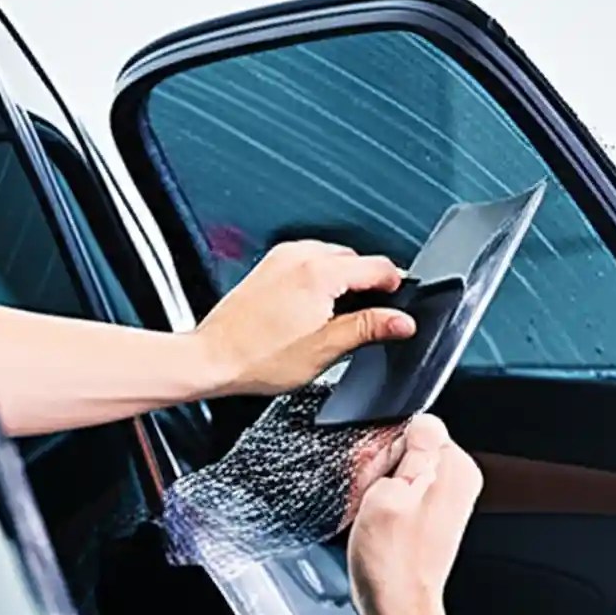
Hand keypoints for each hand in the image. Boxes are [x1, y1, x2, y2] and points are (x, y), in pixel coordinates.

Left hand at [194, 240, 415, 395]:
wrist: (212, 358)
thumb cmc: (258, 357)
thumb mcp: (326, 348)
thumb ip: (369, 328)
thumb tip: (402, 321)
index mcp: (320, 273)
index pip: (379, 267)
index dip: (396, 289)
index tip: (398, 309)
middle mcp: (300, 256)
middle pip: (356, 260)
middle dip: (368, 287)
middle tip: (367, 321)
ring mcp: (282, 258)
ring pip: (332, 259)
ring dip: (343, 282)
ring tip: (336, 319)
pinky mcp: (269, 266)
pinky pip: (309, 262)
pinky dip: (320, 280)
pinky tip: (313, 310)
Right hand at [347, 415, 482, 614]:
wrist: (396, 605)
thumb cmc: (390, 559)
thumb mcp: (392, 492)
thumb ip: (413, 449)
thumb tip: (426, 420)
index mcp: (456, 469)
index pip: (413, 429)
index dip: (385, 452)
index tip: (376, 478)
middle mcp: (459, 482)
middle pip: (409, 448)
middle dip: (382, 468)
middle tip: (373, 500)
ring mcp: (447, 500)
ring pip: (402, 469)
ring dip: (380, 487)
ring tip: (375, 515)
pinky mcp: (432, 516)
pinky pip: (403, 490)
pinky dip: (385, 502)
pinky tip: (379, 523)